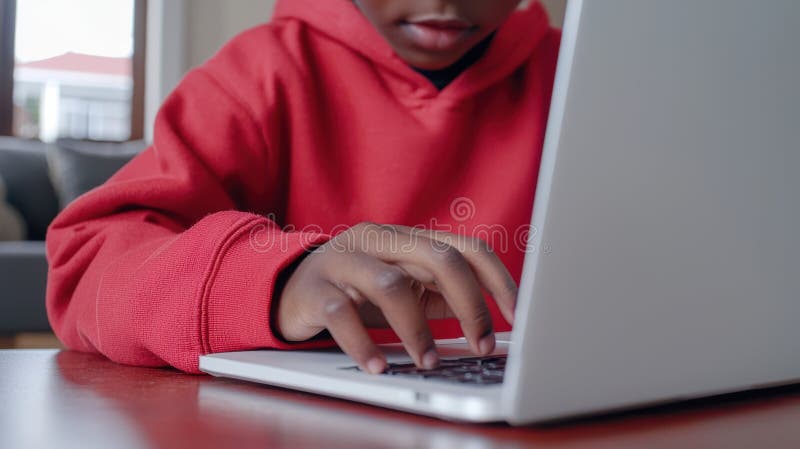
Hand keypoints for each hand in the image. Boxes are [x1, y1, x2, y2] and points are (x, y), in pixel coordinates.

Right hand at [275, 222, 517, 373]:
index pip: (465, 247)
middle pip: (439, 257)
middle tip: (482, 345)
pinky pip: (342, 316)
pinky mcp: (314, 291)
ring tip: (429, 363)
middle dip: (470, 304)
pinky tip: (379, 367)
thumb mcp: (402, 284)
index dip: (497, 280)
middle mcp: (378, 241)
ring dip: (418, 331)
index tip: (518, 315)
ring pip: (392, 285)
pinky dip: (364, 345)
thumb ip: (439, 294)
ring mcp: (344, 262)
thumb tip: (488, 320)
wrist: (286, 286)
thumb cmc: (354, 288)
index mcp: (406, 238)